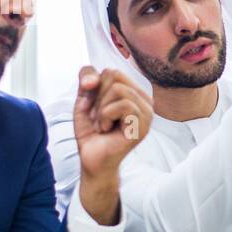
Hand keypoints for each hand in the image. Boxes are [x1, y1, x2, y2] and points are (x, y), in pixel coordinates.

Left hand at [74, 66, 152, 223]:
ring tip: (102, 125)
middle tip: (99, 118)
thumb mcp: (84, 99)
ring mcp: (146, 114)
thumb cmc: (91, 132)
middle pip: (115, 76)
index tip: (95, 108)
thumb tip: (94, 79)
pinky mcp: (143, 126)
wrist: (92, 159)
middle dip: (98, 97)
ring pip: (119, 90)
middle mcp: (145, 101)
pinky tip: (107, 129)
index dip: (95, 88)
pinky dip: (106, 116)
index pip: (112, 72)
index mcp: (135, 93)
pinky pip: (122, 105)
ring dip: (101, 109)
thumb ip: (87, 79)